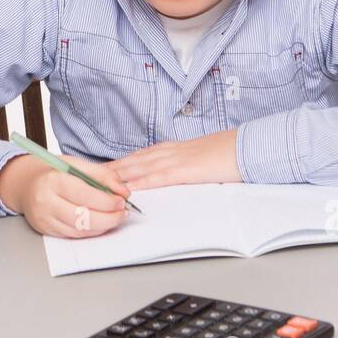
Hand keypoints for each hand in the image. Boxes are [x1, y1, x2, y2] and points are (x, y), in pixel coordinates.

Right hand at [0, 153, 132, 237]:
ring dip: (103, 226)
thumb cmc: (53, 172)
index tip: (122, 200)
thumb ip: (101, 175)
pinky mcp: (46, 230)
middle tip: (122, 212)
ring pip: (79, 230)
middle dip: (109, 218)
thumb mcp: (75, 164)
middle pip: (82, 218)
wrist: (26, 184)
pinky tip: (101, 223)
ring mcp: (44, 219)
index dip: (107, 201)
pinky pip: (74, 236)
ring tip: (115, 217)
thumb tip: (122, 191)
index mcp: (53, 180)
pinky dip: (91, 231)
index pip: (84, 195)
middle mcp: (46, 201)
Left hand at [107, 129, 243, 189]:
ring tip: (99, 184)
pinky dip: (141, 183)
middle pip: (133, 161)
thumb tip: (175, 177)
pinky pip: (158, 178)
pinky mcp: (185, 170)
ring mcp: (176, 159)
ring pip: (140, 168)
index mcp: (173, 149)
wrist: (247, 147)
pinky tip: (128, 190)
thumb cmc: (228, 155)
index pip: (140, 156)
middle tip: (90, 177)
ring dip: (118, 177)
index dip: (120, 164)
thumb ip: (184, 166)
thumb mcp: (200, 159)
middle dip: (111, 170)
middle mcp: (170, 151)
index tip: (103, 170)